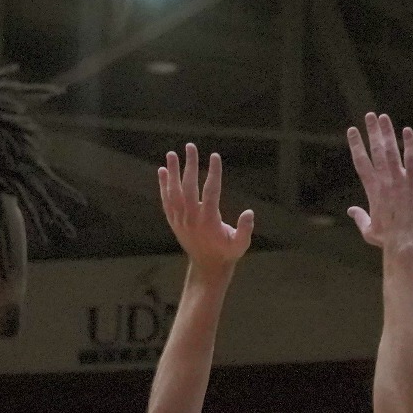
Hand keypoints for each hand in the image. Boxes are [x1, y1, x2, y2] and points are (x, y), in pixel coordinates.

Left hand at [158, 145, 253, 271]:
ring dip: (172, 172)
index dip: (214, 173)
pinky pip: (166, 201)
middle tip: (191, 146)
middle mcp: (191, 218)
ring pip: (173, 192)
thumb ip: (245, 229)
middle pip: (189, 187)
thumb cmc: (227, 253)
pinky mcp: (173, 221)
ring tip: (171, 154)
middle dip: (190, 165)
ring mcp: (180, 219)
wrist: (207, 266)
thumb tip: (249, 212)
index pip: (211, 191)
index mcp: (209, 221)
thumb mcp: (241, 244)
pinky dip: (163, 186)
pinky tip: (162, 171)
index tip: (215, 156)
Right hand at [346, 112, 412, 251]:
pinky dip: (409, 145)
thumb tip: (351, 210)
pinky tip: (407, 130)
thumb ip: (359, 217)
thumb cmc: (387, 239)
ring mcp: (399, 181)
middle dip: (371, 131)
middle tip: (369, 115)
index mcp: (372, 189)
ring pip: (391, 151)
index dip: (355, 145)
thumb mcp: (368, 230)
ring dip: (387, 132)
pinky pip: (412, 160)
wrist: (404, 244)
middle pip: (375, 151)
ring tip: (383, 117)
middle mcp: (384, 181)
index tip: (351, 130)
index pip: (361, 162)